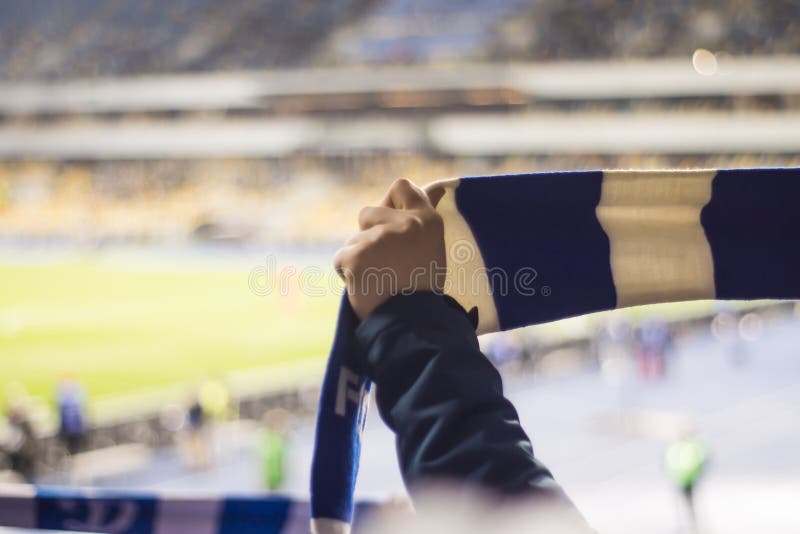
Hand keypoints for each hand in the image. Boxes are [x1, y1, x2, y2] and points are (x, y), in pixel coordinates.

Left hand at [334, 178, 445, 319]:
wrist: (413, 326)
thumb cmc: (422, 290)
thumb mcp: (433, 248)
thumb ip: (423, 218)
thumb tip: (435, 188)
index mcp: (428, 220)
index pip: (401, 187)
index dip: (391, 204)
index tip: (393, 226)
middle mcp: (405, 223)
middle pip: (367, 212)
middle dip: (369, 235)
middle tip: (386, 264)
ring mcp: (379, 238)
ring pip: (353, 239)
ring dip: (358, 257)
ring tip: (378, 280)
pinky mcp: (356, 255)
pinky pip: (340, 258)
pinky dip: (347, 274)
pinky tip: (365, 289)